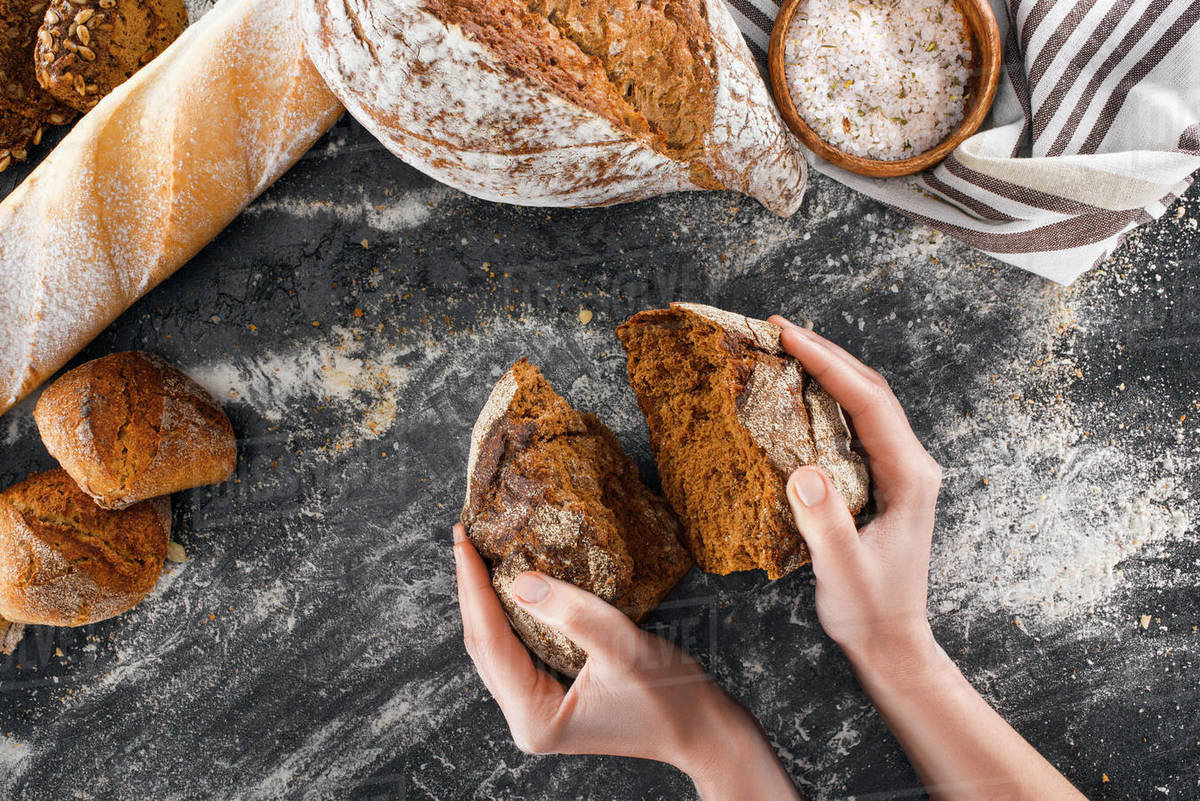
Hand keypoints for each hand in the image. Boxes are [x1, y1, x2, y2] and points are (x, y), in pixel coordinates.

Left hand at [452, 524, 800, 799]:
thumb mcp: (624, 648)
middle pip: (484, 645)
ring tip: (476, 554)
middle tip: (463, 538)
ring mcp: (538, 711)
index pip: (490, 641)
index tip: (462, 541)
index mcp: (534, 717)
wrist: (705, 732)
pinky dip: (511, 615)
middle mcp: (526, 719)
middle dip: (472, 591)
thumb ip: (573, 615)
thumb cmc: (672, 698)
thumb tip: (519, 581)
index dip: (473, 588)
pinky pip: (518, 649)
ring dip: (487, 601)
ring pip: (498, 647)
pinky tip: (510, 584)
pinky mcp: (553, 697)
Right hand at [769, 318, 1085, 800]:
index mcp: (909, 477)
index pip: (868, 402)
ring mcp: (900, 472)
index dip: (828, 363)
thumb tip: (803, 470)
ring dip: (829, 371)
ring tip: (787, 348)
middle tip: (779, 327)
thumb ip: (825, 523)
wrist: (893, 643)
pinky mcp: (883, 482)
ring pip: (865, 404)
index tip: (789, 336)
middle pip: (871, 391)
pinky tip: (800, 395)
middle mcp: (911, 465)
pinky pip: (856, 426)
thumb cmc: (868, 610)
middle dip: (827, 354)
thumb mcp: (841, 570)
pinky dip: (827, 400)